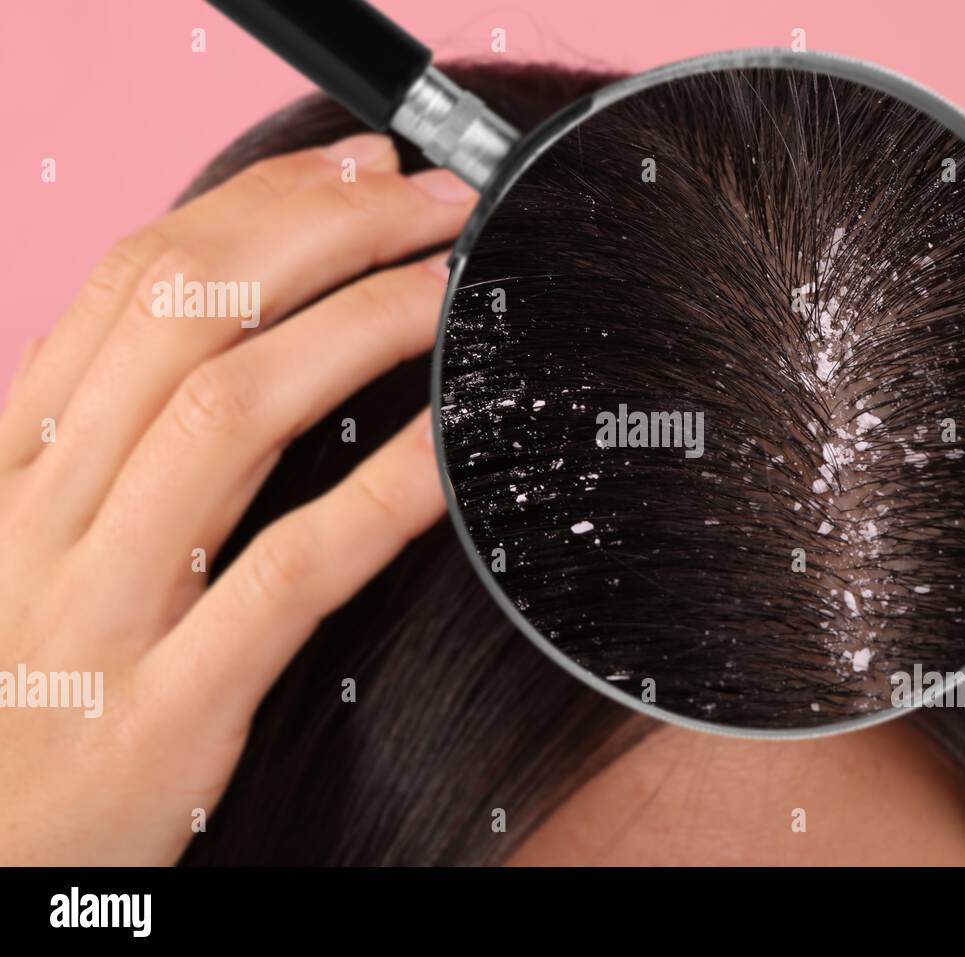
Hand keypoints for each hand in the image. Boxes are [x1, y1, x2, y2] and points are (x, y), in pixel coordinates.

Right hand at [0, 133, 474, 863]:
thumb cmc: (23, 700)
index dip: (252, 204)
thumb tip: (251, 334)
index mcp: (15, 468)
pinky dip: (382, 491)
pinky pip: (289, 572)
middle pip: (186, 316)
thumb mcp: (39, 550)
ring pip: (226, 412)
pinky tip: (453, 444)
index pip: (130, 284)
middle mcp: (44, 518)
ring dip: (357, 326)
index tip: (348, 168)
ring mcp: (99, 613)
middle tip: (426, 198)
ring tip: (449, 284)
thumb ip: (116, 446)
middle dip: (320, 232)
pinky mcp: (164, 710)